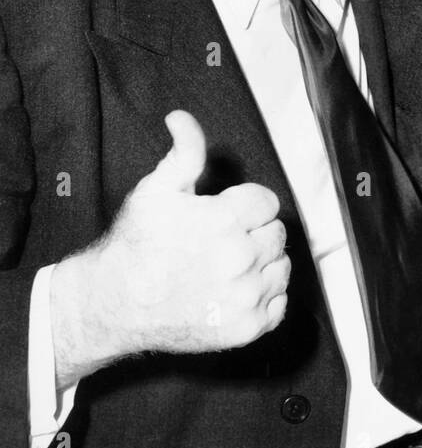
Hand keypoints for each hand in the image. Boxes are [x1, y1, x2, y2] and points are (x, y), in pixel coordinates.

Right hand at [51, 111, 289, 385]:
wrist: (115, 304)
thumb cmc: (136, 245)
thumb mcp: (155, 190)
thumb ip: (183, 153)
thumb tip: (183, 118)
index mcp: (226, 220)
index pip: (267, 202)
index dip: (245, 205)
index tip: (224, 215)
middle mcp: (241, 259)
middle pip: (276, 233)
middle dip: (254, 232)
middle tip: (222, 241)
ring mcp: (246, 297)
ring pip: (281, 267)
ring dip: (262, 263)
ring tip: (227, 266)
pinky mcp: (247, 328)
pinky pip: (279, 303)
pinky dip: (264, 297)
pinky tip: (234, 291)